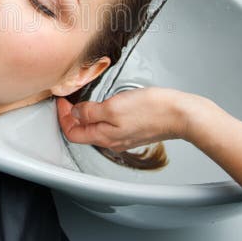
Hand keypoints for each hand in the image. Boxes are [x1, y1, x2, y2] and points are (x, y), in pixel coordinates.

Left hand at [56, 87, 206, 150]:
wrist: (180, 114)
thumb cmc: (152, 110)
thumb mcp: (113, 106)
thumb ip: (91, 112)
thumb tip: (75, 113)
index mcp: (104, 136)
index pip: (72, 132)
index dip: (63, 116)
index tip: (61, 100)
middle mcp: (112, 141)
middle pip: (83, 132)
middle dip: (71, 116)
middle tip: (68, 99)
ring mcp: (124, 137)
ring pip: (96, 129)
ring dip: (86, 115)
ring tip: (83, 101)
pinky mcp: (135, 131)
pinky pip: (110, 126)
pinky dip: (101, 116)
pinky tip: (105, 105)